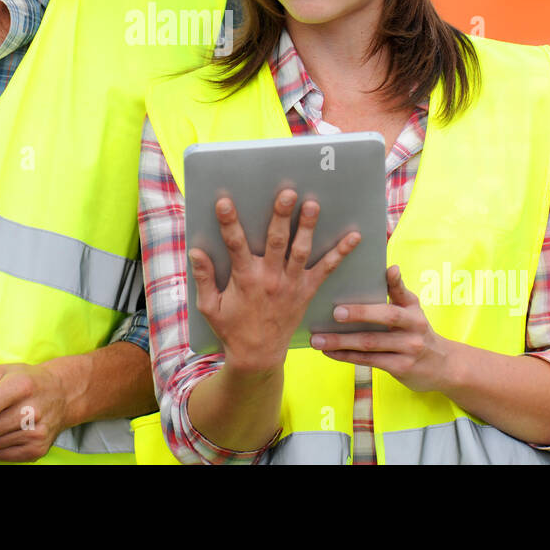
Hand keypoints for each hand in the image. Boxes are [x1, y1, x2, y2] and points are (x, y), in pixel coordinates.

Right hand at [190, 189, 360, 373]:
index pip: (235, 245)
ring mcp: (291, 284)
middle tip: (287, 193)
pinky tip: (354, 236)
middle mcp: (270, 278)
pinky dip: (340, 253)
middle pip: (276, 241)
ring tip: (313, 205)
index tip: (224, 202)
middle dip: (281, 215)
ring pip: (301, 250)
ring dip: (307, 227)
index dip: (229, 223)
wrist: (258, 356)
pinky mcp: (306, 291)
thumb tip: (195, 251)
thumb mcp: (209, 306)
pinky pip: (326, 269)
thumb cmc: (231, 329)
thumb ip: (204, 278)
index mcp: (245, 279)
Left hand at [309, 264, 451, 391]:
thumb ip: (398, 292)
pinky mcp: (401, 367)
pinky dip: (347, 356)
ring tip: (317, 339)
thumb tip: (389, 268)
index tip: (389, 270)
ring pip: (371, 343)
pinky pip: (369, 361)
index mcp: (413, 308)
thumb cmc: (418, 331)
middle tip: (334, 312)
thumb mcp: (413, 310)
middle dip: (359, 314)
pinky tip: (329, 353)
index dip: (396, 281)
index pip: (403, 292)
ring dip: (342, 341)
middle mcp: (414, 326)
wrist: (444, 367)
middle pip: (386, 317)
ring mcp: (408, 348)